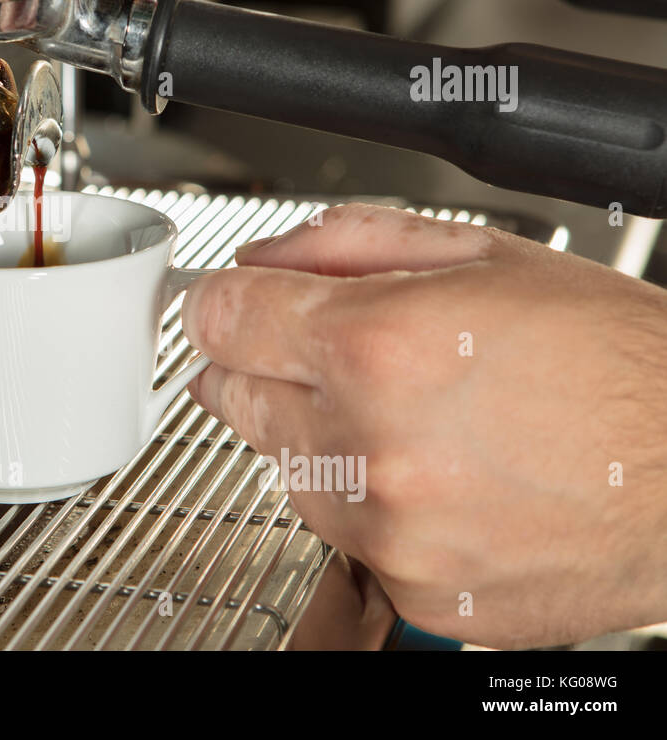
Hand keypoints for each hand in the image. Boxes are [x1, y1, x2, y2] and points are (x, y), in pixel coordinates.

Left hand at [181, 203, 666, 648]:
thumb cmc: (614, 362)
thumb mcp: (483, 253)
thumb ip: (344, 242)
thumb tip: (260, 261)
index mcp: (377, 346)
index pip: (217, 320)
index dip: (220, 305)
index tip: (232, 308)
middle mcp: (370, 447)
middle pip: (232, 396)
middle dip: (270, 368)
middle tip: (344, 357)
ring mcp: (388, 530)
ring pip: (284, 470)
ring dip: (323, 440)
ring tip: (419, 419)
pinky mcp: (414, 590)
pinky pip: (343, 537)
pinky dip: (370, 506)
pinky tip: (443, 478)